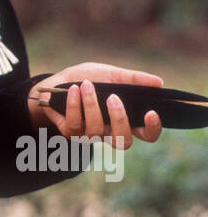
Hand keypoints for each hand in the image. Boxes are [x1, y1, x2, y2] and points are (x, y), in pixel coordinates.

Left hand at [27, 63, 163, 146]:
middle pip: (124, 142)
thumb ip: (134, 79)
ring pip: (95, 130)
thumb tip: (159, 82)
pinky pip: (75, 124)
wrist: (57, 82)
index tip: (151, 113)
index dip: (152, 129)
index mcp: (126, 119)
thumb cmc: (89, 79)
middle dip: (119, 120)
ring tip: (86, 84)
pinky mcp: (71, 133)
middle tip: (113, 98)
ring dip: (91, 104)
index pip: (146, 134)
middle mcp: (110, 132)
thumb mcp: (112, 74)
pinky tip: (73, 89)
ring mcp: (90, 135)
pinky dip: (74, 104)